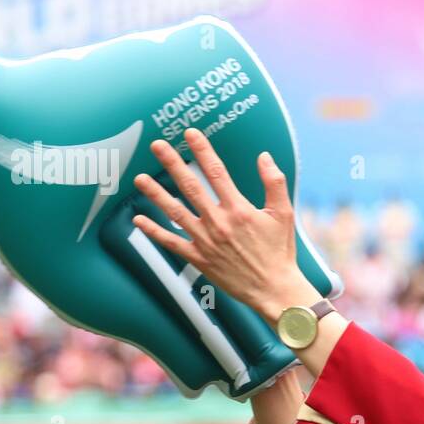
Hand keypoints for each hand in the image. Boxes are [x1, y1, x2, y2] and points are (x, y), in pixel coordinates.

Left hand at [131, 127, 318, 323]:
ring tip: (140, 178)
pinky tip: (140, 219)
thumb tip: (264, 156)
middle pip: (190, 186)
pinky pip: (171, 242)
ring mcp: (205, 241)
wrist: (273, 288)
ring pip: (175, 211)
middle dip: (172, 163)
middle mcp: (218, 222)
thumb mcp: (284, 214)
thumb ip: (274, 182)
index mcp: (239, 209)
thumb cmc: (280, 252)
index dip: (202, 150)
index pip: (217, 172)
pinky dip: (154, 231)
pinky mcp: (198, 258)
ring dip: (156, 193)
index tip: (190, 134)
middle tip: (157, 146)